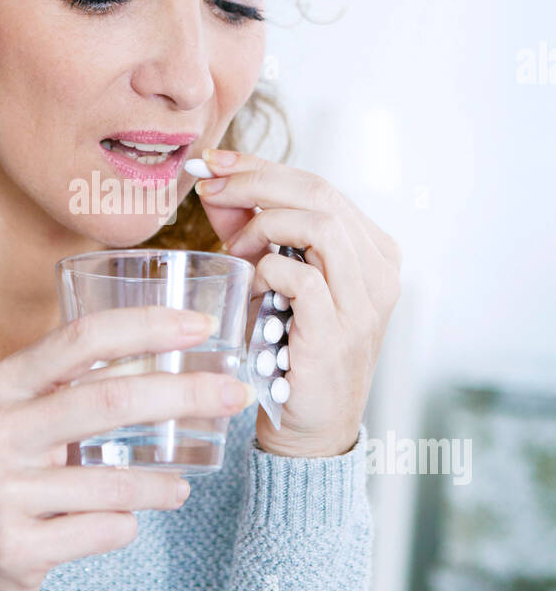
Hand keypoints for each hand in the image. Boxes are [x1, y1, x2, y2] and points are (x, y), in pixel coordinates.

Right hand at [0, 306, 254, 590]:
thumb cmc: (2, 473)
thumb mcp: (19, 415)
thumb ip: (73, 384)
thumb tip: (168, 351)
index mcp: (5, 385)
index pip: (83, 338)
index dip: (148, 325)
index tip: (203, 325)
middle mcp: (0, 430)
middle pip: (110, 400)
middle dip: (186, 394)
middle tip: (235, 395)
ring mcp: (4, 490)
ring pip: (115, 482)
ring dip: (162, 485)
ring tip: (180, 487)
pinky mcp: (15, 546)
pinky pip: (102, 531)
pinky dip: (127, 526)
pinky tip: (125, 523)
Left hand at [194, 147, 401, 458]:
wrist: (308, 429)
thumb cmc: (288, 352)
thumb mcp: (271, 279)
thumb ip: (248, 231)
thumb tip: (214, 182)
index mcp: (372, 250)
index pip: (318, 185)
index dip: (262, 166)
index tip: (215, 161)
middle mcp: (380, 270)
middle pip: (319, 192)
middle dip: (255, 181)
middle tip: (211, 186)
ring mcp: (366, 301)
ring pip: (318, 224)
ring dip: (263, 227)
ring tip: (237, 253)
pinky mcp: (340, 330)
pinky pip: (300, 275)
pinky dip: (265, 271)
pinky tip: (251, 289)